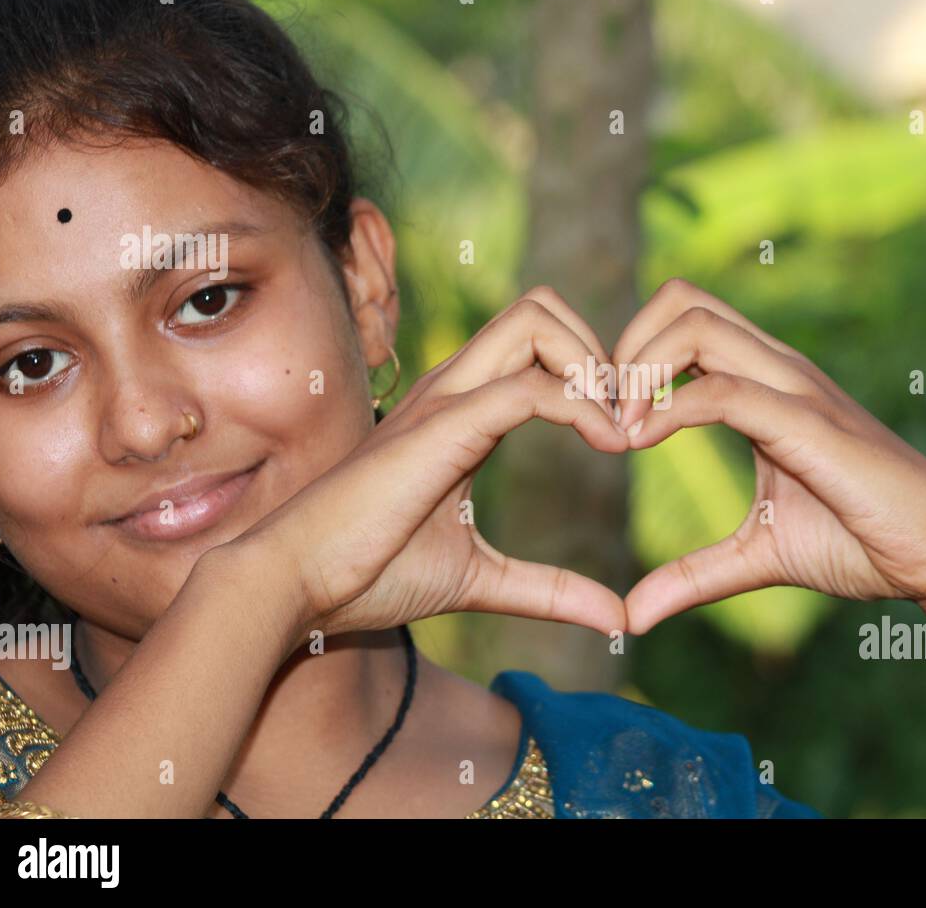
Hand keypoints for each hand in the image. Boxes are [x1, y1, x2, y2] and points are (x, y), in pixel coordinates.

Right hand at [234, 286, 629, 639]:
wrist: (295, 583)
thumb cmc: (369, 574)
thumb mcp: (480, 581)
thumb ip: (549, 589)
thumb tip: (616, 618)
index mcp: (461, 410)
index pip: (538, 343)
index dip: (594, 374)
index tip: (628, 434)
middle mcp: (454, 388)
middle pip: (541, 307)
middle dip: (602, 348)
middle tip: (630, 417)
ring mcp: (446, 399)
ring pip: (538, 321)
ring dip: (597, 364)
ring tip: (620, 430)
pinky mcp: (444, 426)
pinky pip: (531, 387)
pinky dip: (584, 407)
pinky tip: (610, 447)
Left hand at [611, 278, 925, 633]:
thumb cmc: (863, 542)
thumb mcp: (758, 556)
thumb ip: (693, 575)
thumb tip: (635, 613)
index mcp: (765, 383)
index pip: (683, 321)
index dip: (630, 356)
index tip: (602, 420)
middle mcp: (778, 370)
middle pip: (680, 299)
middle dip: (622, 347)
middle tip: (598, 415)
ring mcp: (796, 389)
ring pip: (696, 325)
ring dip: (637, 368)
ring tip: (616, 431)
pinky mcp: (809, 424)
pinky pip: (722, 392)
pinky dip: (667, 411)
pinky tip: (637, 446)